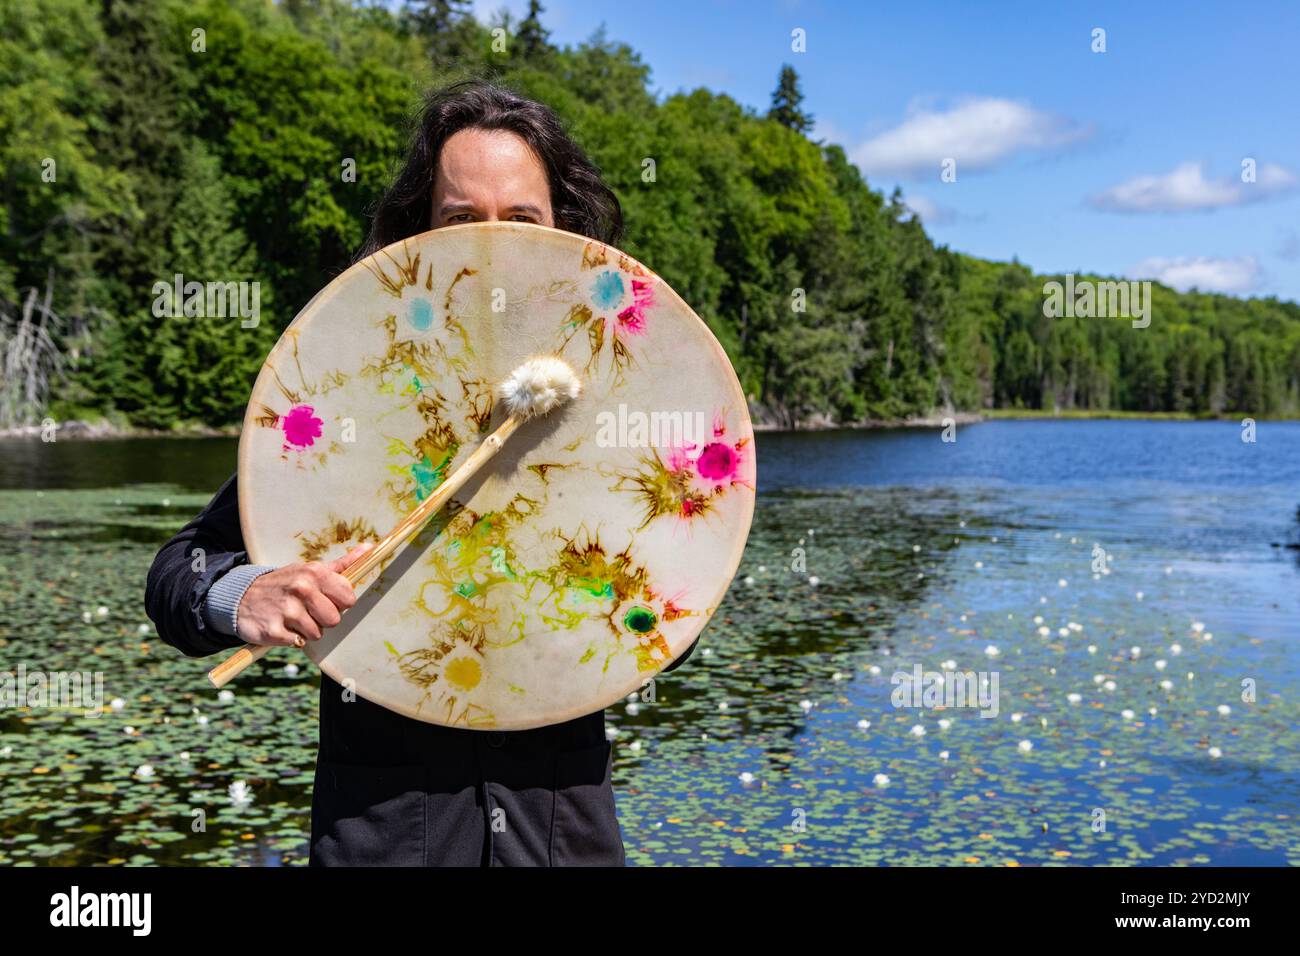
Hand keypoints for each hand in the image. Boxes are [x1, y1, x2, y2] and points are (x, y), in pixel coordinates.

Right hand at [235, 544, 374, 647]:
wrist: (241, 597)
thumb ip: (342, 564)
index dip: (338, 603)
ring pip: (317, 634)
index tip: (325, 599)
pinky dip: (291, 639)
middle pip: (335, 619)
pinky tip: (281, 626)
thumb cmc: (284, 584)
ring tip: (292, 618)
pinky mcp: (274, 631)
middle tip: (307, 610)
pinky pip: (297, 643)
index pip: (348, 598)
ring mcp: (287, 610)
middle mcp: (301, 588)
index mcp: (314, 572)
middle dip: (323, 619)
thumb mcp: (310, 570)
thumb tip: (370, 548)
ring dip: (306, 630)